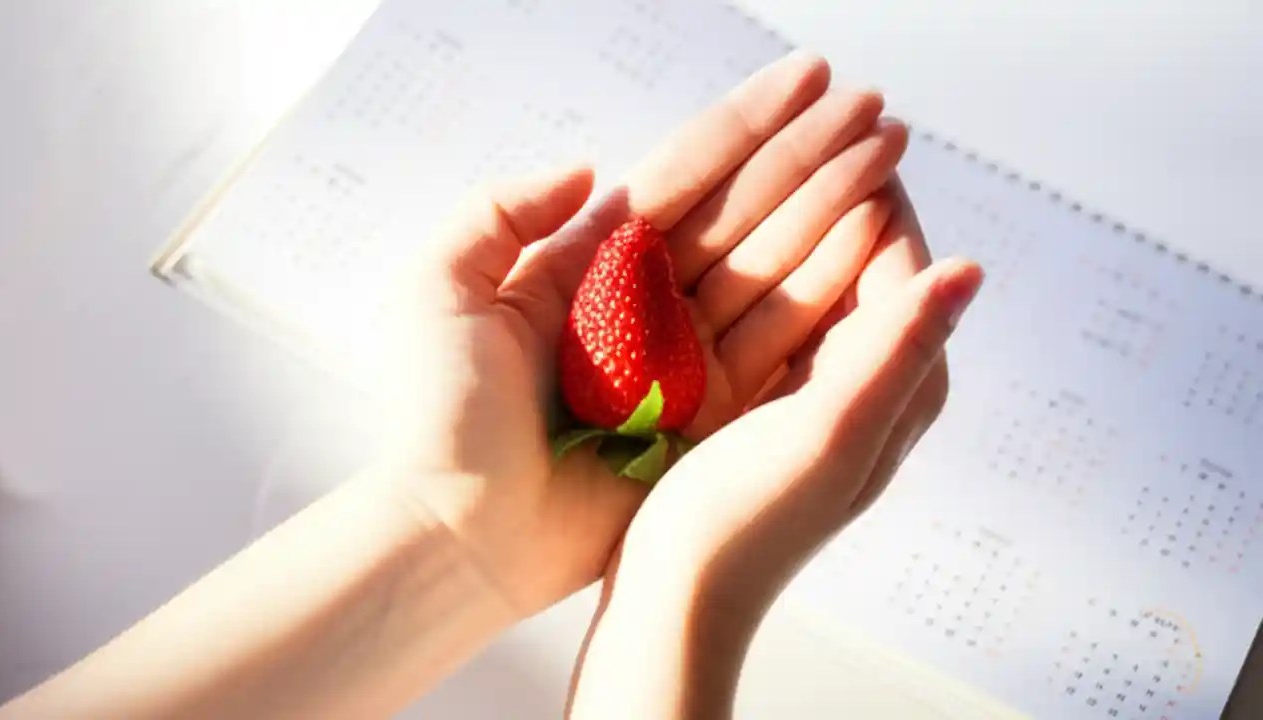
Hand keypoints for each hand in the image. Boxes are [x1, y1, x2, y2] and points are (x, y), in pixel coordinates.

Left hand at [380, 50, 903, 614]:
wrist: (458, 532)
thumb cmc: (437, 415)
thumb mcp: (441, 288)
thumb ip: (504, 212)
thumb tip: (590, 168)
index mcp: (586, 262)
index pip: (682, 175)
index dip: (747, 126)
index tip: (808, 78)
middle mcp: (643, 301)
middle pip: (740, 212)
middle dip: (807, 156)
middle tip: (872, 108)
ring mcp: (681, 355)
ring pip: (770, 267)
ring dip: (830, 210)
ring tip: (886, 156)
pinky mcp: (710, 411)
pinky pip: (778, 340)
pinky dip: (825, 290)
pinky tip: (870, 239)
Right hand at [565, 176, 980, 718]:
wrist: (679, 595)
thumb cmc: (744, 523)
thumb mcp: (827, 431)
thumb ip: (897, 348)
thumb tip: (971, 269)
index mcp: (904, 385)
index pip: (907, 254)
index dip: (877, 185)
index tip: (841, 121)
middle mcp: (877, 382)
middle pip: (868, 261)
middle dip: (838, 196)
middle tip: (794, 132)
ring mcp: (827, 389)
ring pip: (821, 279)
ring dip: (795, 226)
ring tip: (755, 168)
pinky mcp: (780, 398)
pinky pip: (782, 311)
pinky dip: (759, 271)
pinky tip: (718, 243)